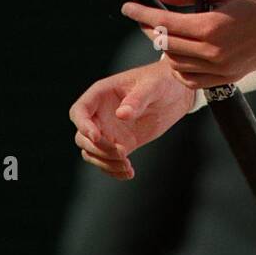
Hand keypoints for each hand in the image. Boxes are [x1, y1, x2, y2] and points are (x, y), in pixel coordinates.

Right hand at [68, 59, 194, 179]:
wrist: (176, 92)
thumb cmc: (161, 81)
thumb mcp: (152, 86)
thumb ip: (137, 99)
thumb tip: (121, 114)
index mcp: (101, 94)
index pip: (79, 111)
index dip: (83, 125)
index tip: (96, 137)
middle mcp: (100, 114)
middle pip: (82, 137)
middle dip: (98, 149)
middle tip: (122, 153)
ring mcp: (109, 130)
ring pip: (92, 152)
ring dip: (105, 163)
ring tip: (127, 166)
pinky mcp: (121, 144)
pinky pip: (108, 161)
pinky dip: (114, 170)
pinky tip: (128, 173)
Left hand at [121, 0, 255, 87]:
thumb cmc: (255, 1)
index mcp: (212, 26)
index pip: (165, 23)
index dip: (141, 14)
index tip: (127, 7)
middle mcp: (214, 51)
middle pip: (166, 45)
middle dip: (149, 30)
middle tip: (144, 18)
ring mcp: (221, 68)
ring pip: (176, 64)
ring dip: (164, 50)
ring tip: (164, 35)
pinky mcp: (227, 78)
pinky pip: (191, 80)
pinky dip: (179, 69)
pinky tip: (180, 55)